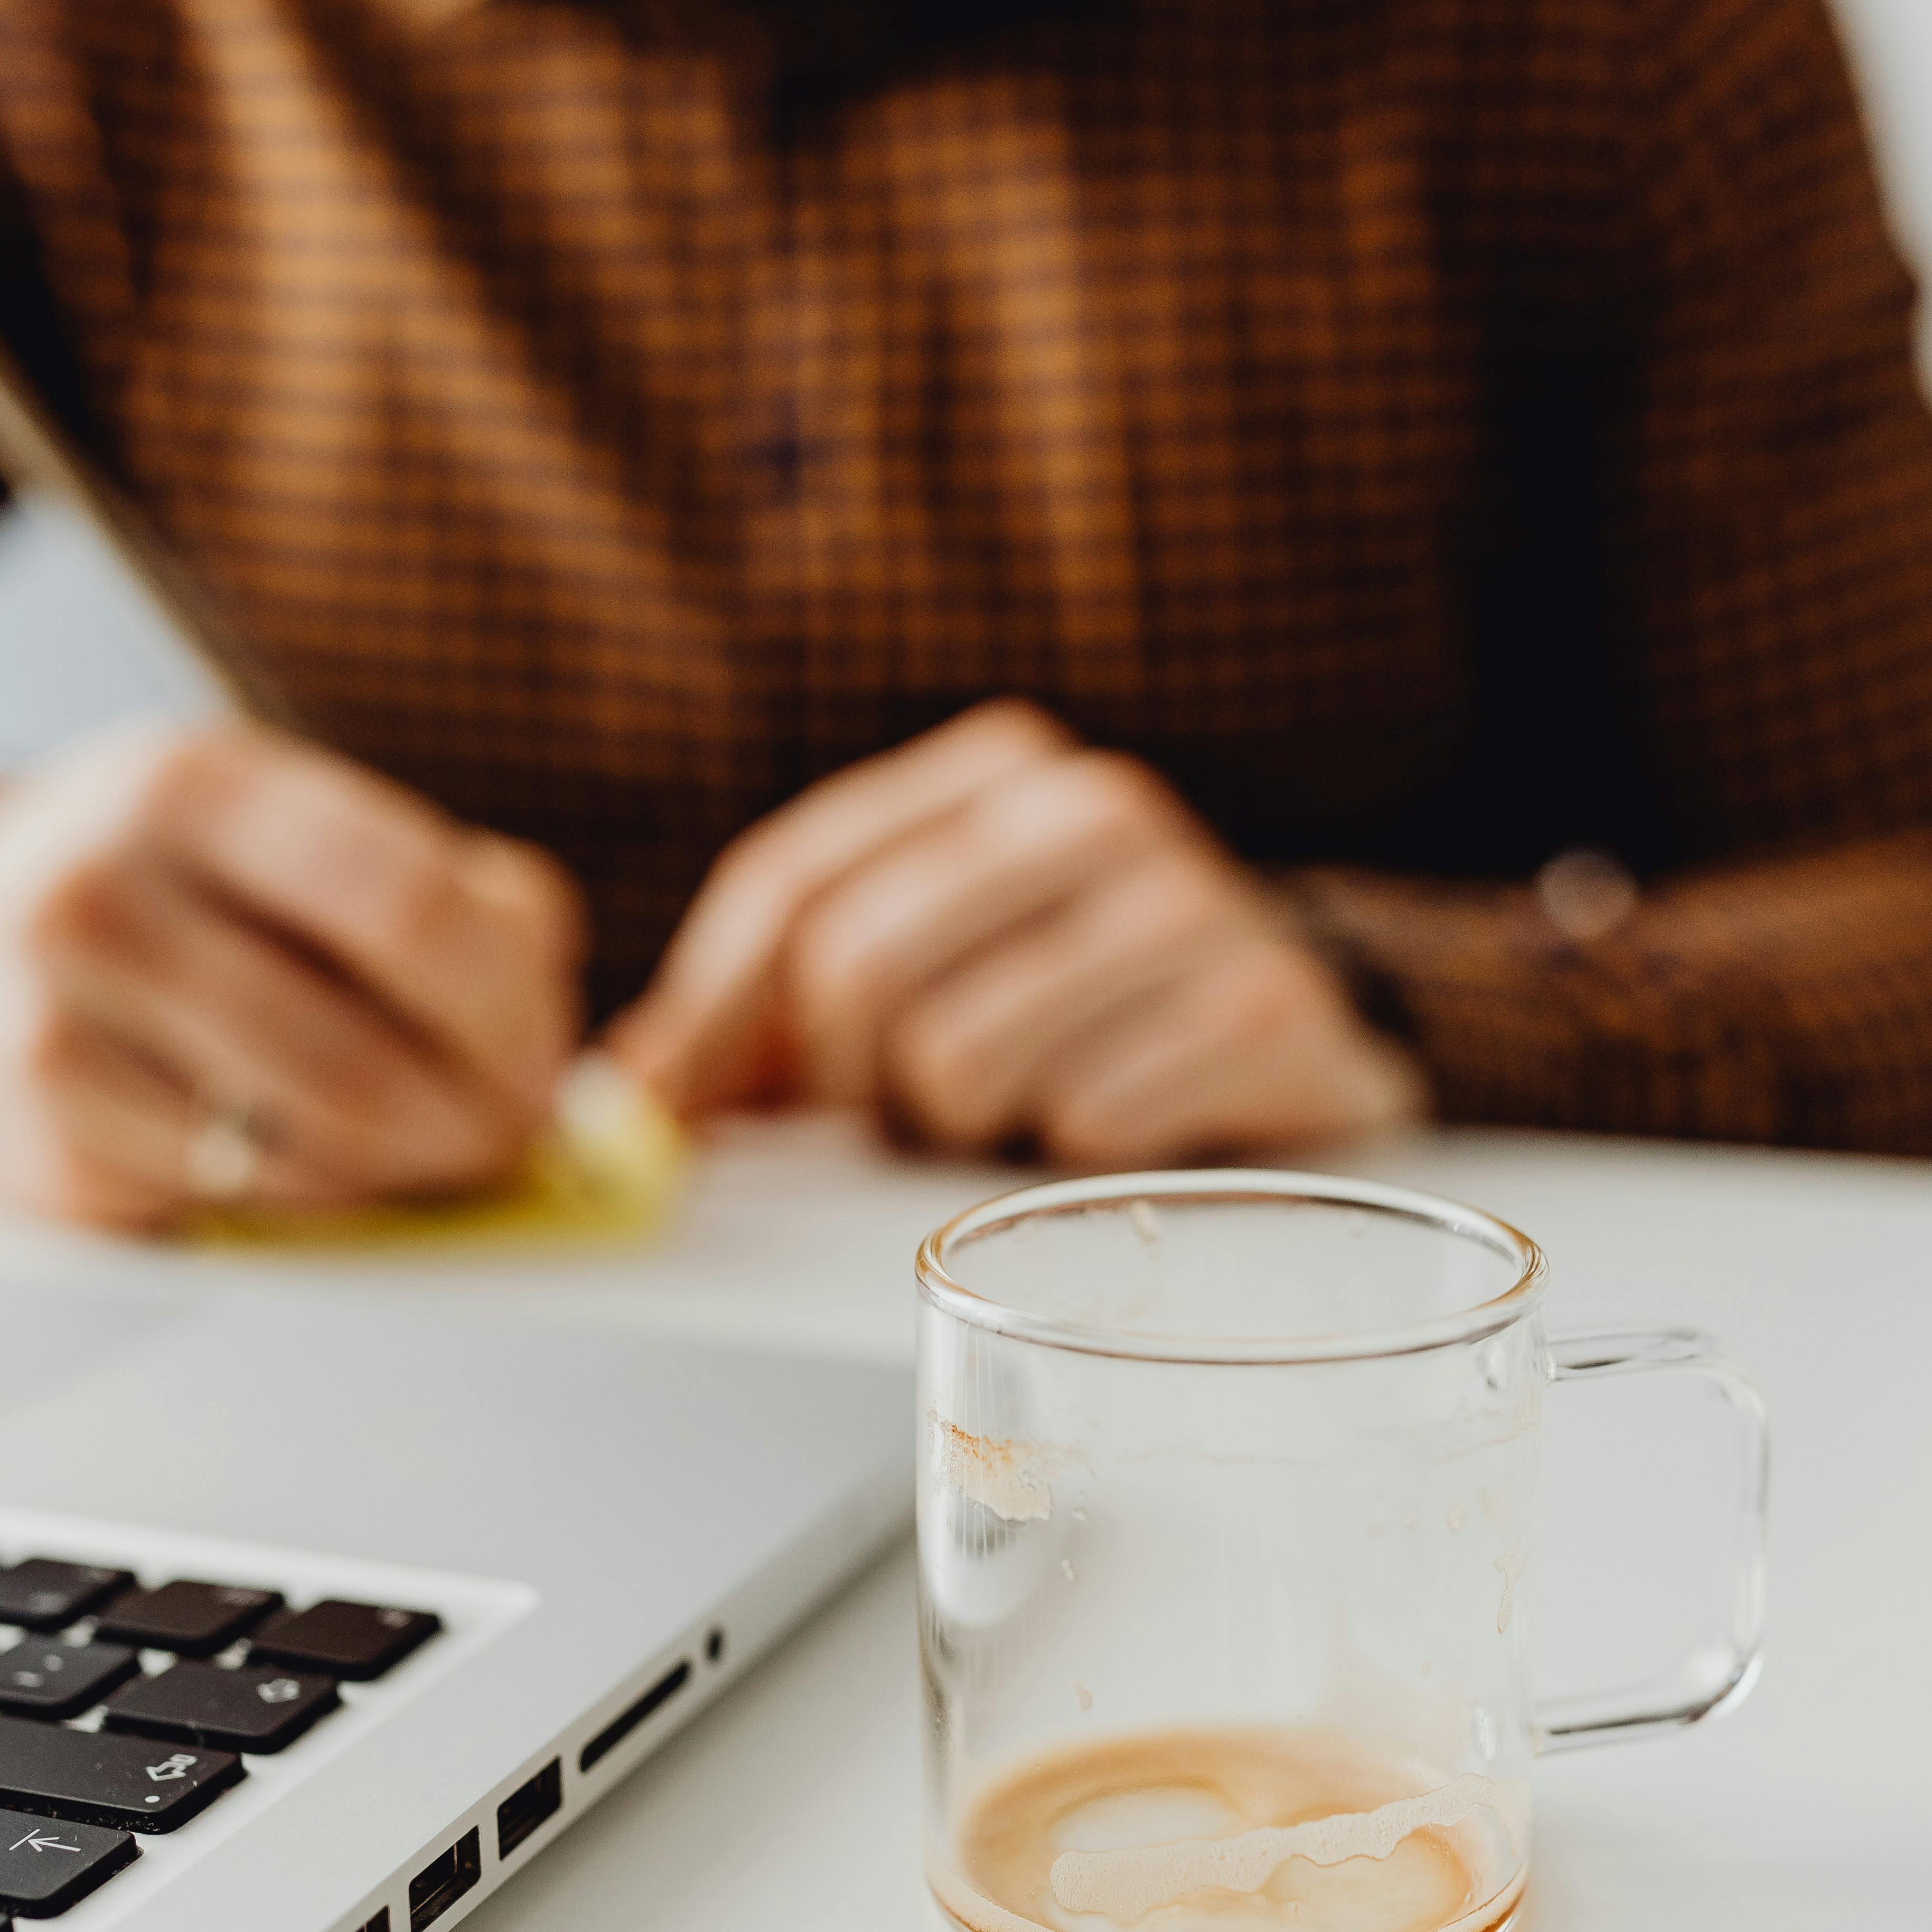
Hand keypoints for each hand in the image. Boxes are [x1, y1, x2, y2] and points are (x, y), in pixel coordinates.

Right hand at [0, 721, 581, 1229]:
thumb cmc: (196, 895)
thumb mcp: (304, 837)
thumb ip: (461, 895)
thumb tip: (541, 1003)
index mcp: (193, 785)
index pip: (406, 902)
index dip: (506, 1006)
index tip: (543, 1058)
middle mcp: (100, 886)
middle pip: (359, 1051)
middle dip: (472, 1119)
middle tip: (512, 1136)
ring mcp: (48, 1016)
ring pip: (302, 1144)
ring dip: (406, 1172)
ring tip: (439, 1152)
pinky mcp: (36, 1138)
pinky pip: (231, 1201)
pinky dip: (311, 1202)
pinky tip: (325, 1165)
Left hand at [612, 701, 1426, 1163]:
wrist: (1304, 1023)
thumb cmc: (1085, 1006)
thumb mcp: (934, 968)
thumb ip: (783, 1009)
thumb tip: (627, 1091)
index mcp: (997, 771)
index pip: (795, 880)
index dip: (711, 1014)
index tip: (674, 1112)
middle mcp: (1093, 810)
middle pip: (856, 970)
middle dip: (847, 1087)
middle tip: (900, 1123)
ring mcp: (1191, 903)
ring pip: (957, 1063)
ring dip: (963, 1132)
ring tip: (1024, 1117)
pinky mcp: (1265, 1012)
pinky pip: (1082, 1126)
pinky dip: (1075, 1160)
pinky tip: (1123, 1130)